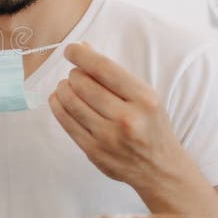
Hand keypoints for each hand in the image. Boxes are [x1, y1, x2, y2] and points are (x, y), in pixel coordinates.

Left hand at [48, 42, 192, 191]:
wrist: (160, 169)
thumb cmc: (150, 125)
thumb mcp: (144, 96)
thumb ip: (113, 74)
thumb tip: (83, 48)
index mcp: (144, 99)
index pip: (103, 68)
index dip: (81, 55)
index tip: (70, 49)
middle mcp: (127, 118)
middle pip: (82, 84)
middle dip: (74, 74)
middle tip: (76, 75)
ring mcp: (109, 137)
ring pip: (70, 101)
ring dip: (63, 88)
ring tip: (67, 87)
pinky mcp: (93, 151)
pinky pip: (65, 121)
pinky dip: (57, 105)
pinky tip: (59, 100)